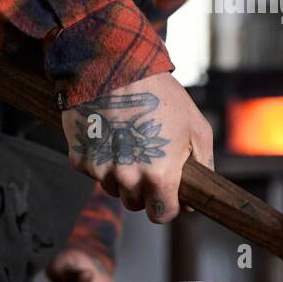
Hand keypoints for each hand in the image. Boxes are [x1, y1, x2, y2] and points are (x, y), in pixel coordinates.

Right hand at [61, 72, 213, 224]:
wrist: (116, 67)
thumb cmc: (160, 95)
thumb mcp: (196, 127)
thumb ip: (203, 165)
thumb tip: (195, 199)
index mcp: (160, 175)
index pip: (162, 214)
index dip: (168, 205)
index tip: (168, 192)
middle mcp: (128, 177)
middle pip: (135, 204)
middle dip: (144, 189)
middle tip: (148, 159)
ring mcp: (101, 170)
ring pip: (113, 189)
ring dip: (120, 175)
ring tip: (128, 141)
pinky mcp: (79, 158)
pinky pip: (92, 172)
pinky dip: (100, 159)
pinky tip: (108, 134)